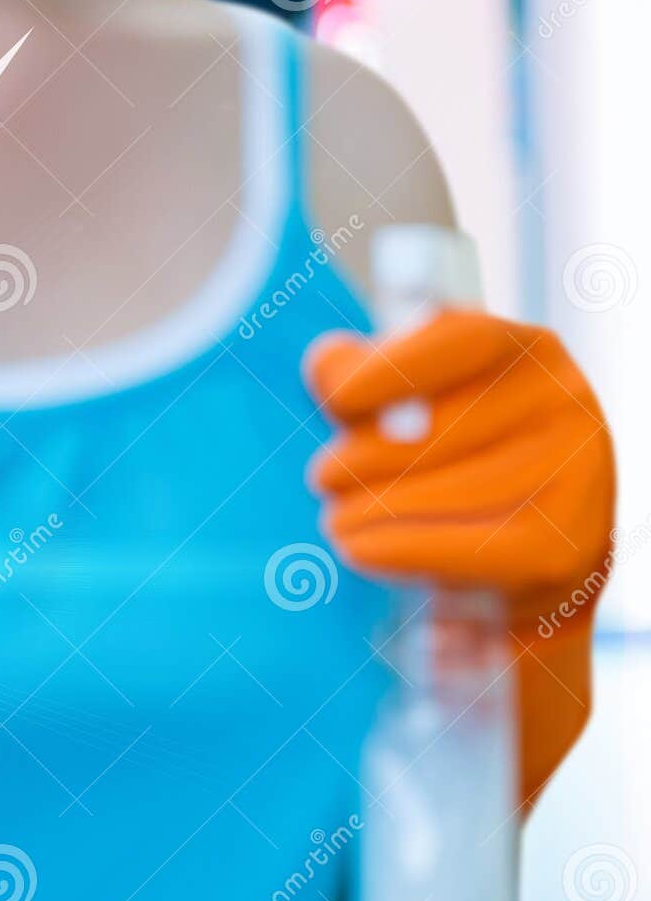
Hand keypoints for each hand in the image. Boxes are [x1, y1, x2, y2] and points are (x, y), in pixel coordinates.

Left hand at [303, 309, 614, 803]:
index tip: (334, 402)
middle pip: (439, 427)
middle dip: (361, 458)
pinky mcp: (566, 545)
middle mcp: (565, 401)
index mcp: (524, 351)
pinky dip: (400, 552)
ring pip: (448, 492)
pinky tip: (359, 551)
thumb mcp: (408, 402)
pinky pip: (467, 551)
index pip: (459, 340)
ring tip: (335, 522)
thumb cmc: (448, 460)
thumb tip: (330, 371)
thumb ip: (360, 372)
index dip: (389, 370)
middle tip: (322, 480)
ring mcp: (577, 473)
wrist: (522, 559)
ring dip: (371, 511)